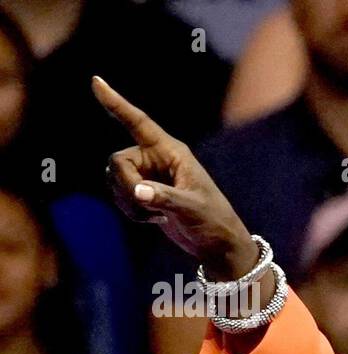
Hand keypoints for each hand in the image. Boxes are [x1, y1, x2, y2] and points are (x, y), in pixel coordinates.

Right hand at [92, 76, 258, 279]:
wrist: (217, 244)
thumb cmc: (213, 221)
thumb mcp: (192, 208)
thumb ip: (165, 198)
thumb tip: (138, 191)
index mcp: (172, 151)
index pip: (139, 123)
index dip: (116, 103)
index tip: (96, 81)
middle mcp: (157, 158)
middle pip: (118, 162)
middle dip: (125, 186)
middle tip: (146, 207)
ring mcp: (149, 175)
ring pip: (115, 180)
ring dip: (128, 202)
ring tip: (156, 215)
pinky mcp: (144, 192)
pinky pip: (120, 195)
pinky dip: (131, 210)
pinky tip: (154, 219)